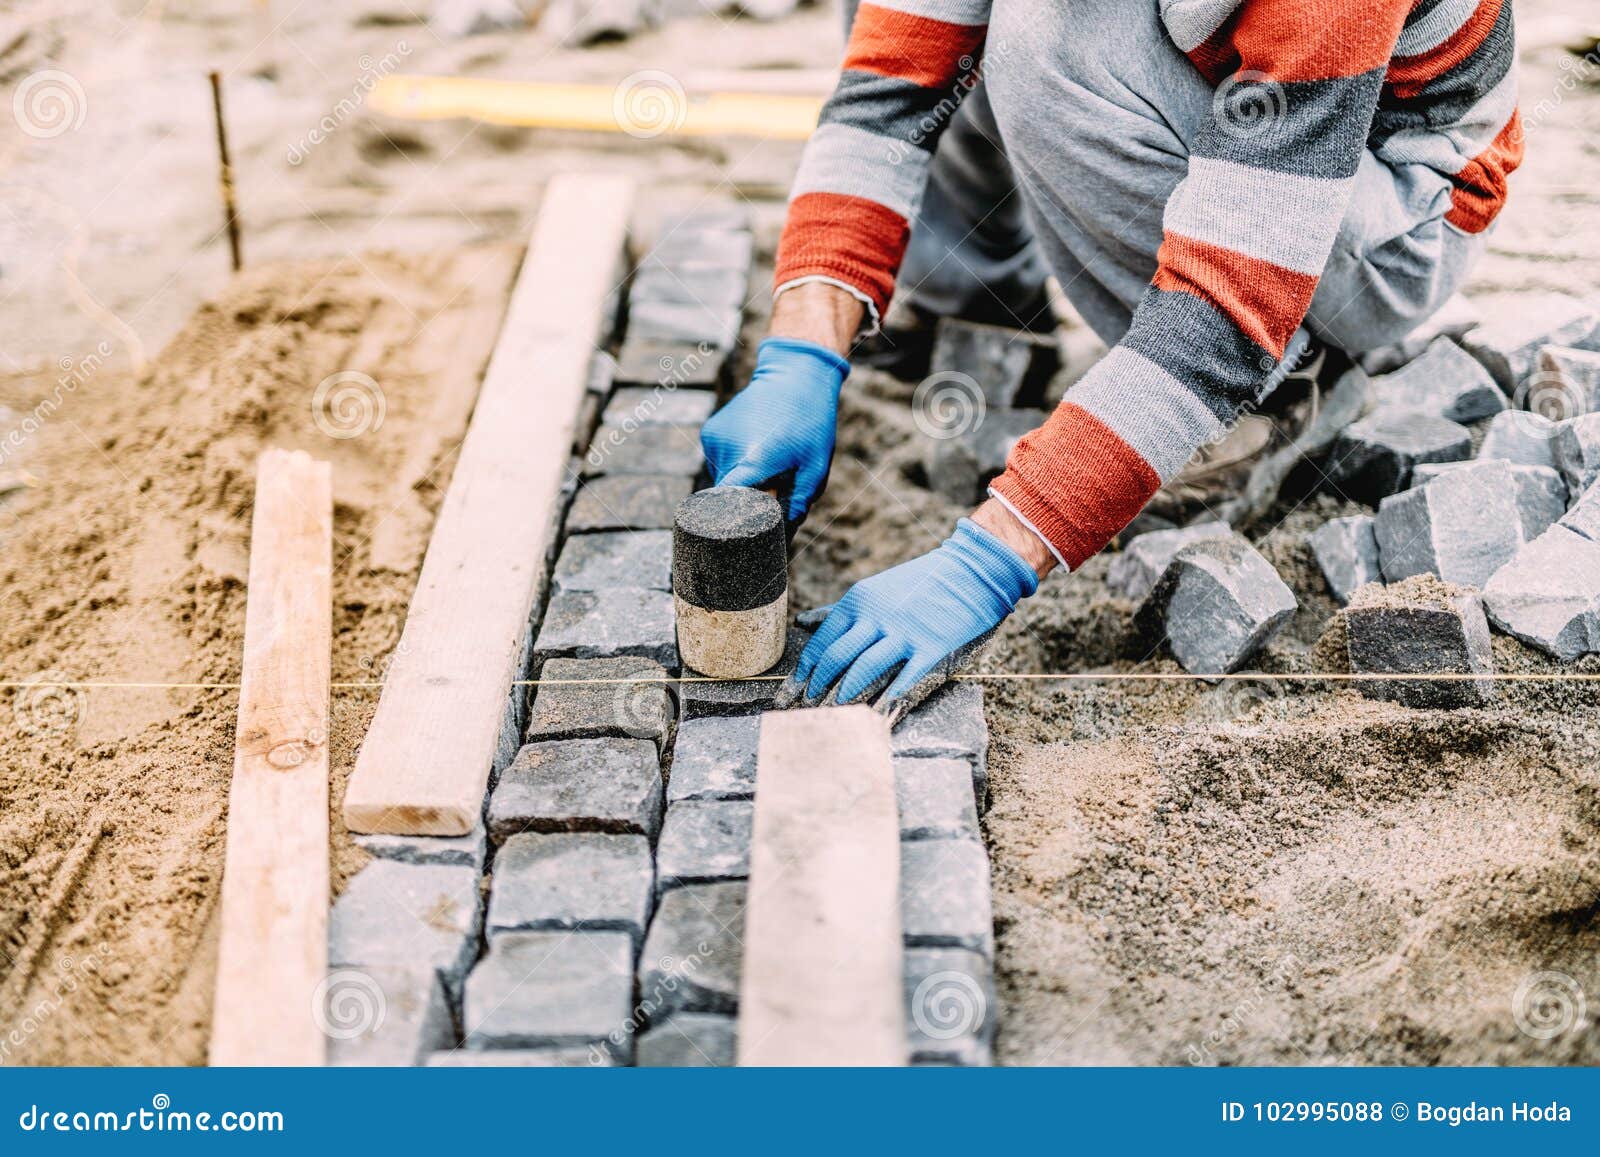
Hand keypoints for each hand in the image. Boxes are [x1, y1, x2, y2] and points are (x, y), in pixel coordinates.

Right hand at [700, 337, 849, 521]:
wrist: (794, 376)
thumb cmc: (810, 424)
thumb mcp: (814, 469)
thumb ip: (796, 506)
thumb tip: (782, 539)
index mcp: (750, 461)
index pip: (728, 508)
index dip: (736, 524)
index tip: (748, 533)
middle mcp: (725, 451)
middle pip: (726, 499)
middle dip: (746, 503)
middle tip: (770, 494)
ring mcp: (714, 441)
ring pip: (721, 481)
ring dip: (741, 483)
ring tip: (766, 465)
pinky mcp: (710, 433)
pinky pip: (719, 463)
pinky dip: (735, 466)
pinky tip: (754, 450)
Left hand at [781, 518, 1038, 714]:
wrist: (970, 572)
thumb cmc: (918, 584)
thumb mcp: (874, 590)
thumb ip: (839, 610)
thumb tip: (803, 623)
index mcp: (859, 602)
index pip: (822, 642)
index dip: (804, 671)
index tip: (791, 693)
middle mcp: (877, 617)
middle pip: (837, 659)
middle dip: (818, 688)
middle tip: (806, 709)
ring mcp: (904, 633)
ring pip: (865, 670)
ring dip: (846, 696)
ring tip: (835, 715)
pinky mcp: (932, 648)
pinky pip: (905, 680)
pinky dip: (888, 700)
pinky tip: (876, 716)